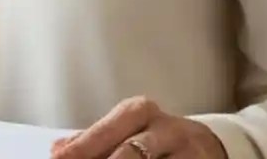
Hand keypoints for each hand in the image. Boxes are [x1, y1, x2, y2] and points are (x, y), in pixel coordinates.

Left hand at [50, 96, 227, 158]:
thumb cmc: (155, 139)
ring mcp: (188, 153)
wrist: (209, 144)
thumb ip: (91, 140)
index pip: (104, 133)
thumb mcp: (125, 130)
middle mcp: (165, 129)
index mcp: (139, 112)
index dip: (80, 151)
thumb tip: (57, 150)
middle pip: (129, 153)